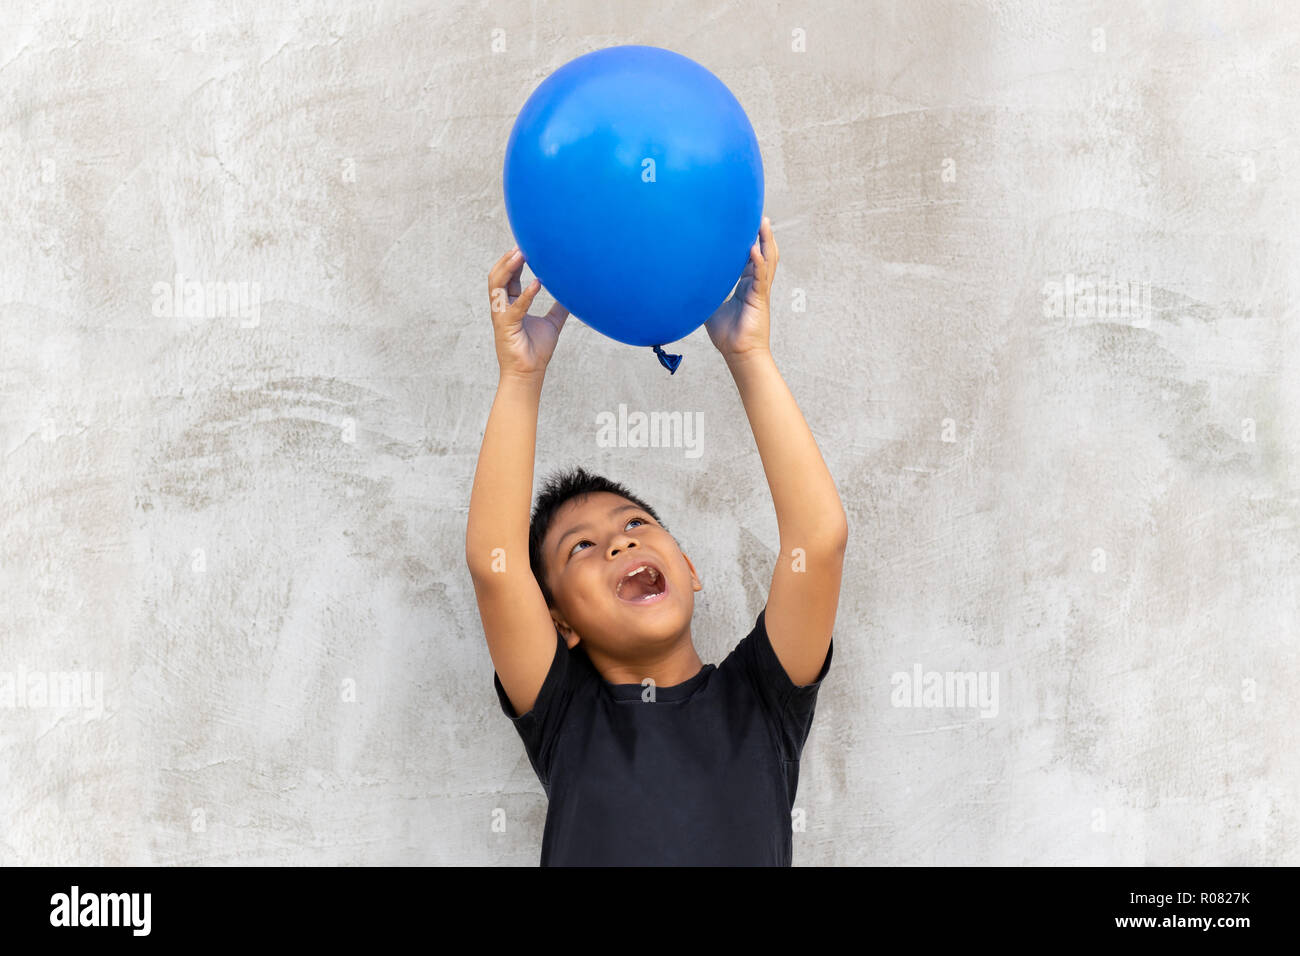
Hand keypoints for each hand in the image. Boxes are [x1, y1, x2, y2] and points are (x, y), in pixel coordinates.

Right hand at [487, 246, 568, 377]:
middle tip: (521, 243)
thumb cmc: (536, 350)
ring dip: (509, 269)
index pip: (508, 277)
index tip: (526, 245)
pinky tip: (538, 283)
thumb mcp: (552, 323)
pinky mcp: (506, 327)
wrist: (529, 374)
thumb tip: (573, 295)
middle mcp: (502, 307)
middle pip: (498, 276)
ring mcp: (501, 316)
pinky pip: (515, 308)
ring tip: (521, 254)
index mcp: (510, 305)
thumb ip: (559, 308)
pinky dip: (526, 295)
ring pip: (497, 285)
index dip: (514, 261)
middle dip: (508, 259)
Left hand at [704, 216, 777, 360]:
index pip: (751, 258)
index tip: (747, 225)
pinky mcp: (759, 299)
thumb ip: (705, 294)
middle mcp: (756, 285)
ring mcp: (759, 291)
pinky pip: (761, 277)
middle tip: (760, 216)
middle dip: (763, 235)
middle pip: (763, 253)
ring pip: (767, 260)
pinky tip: (755, 249)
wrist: (738, 353)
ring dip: (766, 241)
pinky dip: (758, 262)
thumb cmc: (727, 335)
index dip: (751, 241)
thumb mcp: (711, 308)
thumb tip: (687, 285)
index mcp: (747, 286)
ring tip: (764, 223)